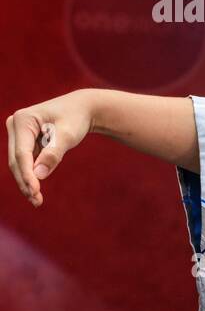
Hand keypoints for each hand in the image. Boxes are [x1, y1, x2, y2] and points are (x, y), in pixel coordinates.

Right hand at [6, 90, 95, 207]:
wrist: (83, 109)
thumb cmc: (76, 118)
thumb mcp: (68, 135)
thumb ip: (54, 153)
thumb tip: (39, 174)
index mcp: (23, 120)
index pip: (22, 153)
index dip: (27, 174)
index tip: (35, 191)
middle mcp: (15, 125)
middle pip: (17, 160)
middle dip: (26, 181)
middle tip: (36, 201)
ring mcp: (18, 133)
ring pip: (19, 163)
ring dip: (27, 182)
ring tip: (37, 201)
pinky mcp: (24, 141)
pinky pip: (26, 162)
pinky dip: (31, 175)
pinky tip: (36, 191)